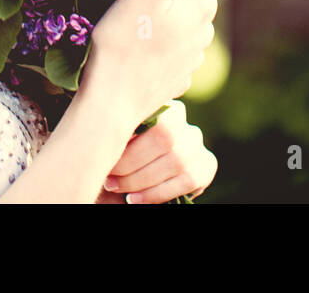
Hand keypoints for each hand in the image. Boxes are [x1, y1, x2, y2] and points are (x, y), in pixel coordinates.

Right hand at [80, 0, 222, 130]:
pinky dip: (154, 47)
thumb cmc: (126, 37)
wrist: (109, 101)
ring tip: (129, 24)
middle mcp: (205, 35)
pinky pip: (167, 52)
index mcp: (204, 8)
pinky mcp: (175, 79)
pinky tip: (133, 49)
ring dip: (160, 21)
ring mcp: (191, 61)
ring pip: (177, 26)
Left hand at [101, 100, 215, 202]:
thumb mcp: (127, 137)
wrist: (153, 168)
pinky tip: (134, 200)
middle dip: (130, 165)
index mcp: (165, 108)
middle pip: (163, 139)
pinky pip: (185, 181)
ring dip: (140, 181)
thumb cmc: (130, 151)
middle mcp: (186, 122)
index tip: (104, 155)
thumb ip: (123, 129)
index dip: (126, 138)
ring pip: (175, 161)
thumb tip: (101, 125)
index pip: (149, 116)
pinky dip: (156, 194)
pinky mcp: (206, 166)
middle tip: (108, 180)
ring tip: (117, 189)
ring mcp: (198, 145)